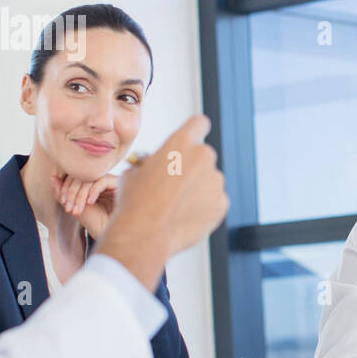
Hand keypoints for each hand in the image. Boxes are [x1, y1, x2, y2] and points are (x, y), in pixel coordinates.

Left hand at [53, 172, 118, 239]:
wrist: (110, 232)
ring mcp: (110, 180)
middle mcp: (100, 179)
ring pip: (90, 178)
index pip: (75, 176)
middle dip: (71, 192)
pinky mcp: (119, 183)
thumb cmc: (94, 221)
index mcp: (90, 183)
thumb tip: (52, 177)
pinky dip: (93, 191)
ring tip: (78, 209)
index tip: (64, 202)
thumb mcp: (75, 206)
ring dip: (80, 194)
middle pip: (81, 175)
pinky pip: (102, 181)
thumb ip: (62, 193)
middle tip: (69, 207)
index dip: (66, 187)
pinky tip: (90, 203)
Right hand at [97, 116, 228, 290]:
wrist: (143, 234)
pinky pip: (214, 200)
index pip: (198, 123)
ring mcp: (216, 181)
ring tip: (175, 206)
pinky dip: (203, 207)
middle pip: (203, 156)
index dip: (194, 130)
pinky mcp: (222, 203)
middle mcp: (204, 157)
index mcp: (182, 142)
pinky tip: (184, 217)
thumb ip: (154, 161)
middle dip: (192, 166)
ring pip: (208, 180)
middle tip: (173, 185)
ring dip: (197, 188)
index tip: (193, 138)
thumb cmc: (134, 201)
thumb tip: (157, 163)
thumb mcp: (135, 171)